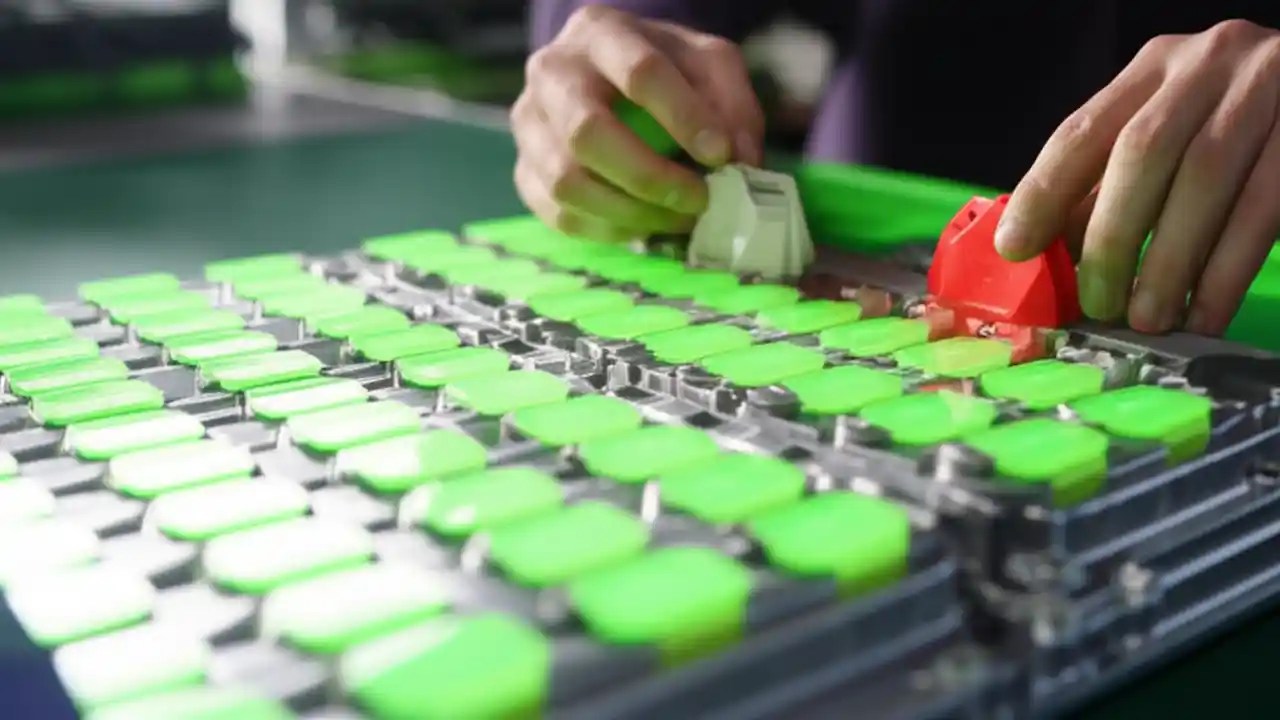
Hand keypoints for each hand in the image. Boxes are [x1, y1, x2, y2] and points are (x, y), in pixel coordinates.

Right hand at [512, 5, 763, 241]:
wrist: (609, 78)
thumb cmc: (664, 70)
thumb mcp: (708, 65)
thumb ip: (732, 104)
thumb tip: (738, 161)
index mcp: (599, 32)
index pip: (639, 73)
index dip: (684, 117)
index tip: (722, 154)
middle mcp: (551, 73)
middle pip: (587, 132)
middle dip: (650, 177)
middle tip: (699, 200)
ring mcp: (529, 125)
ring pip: (567, 182)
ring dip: (631, 213)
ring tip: (677, 220)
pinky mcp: (524, 172)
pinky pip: (559, 214)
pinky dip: (609, 230)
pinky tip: (646, 226)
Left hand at [997, 20, 1279, 335]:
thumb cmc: (1228, 124)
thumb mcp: (1165, 133)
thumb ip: (1110, 183)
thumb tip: (1050, 253)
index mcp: (1153, 68)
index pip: (1081, 131)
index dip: (1042, 193)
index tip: (1015, 250)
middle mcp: (1207, 66)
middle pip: (1144, 152)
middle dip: (1112, 237)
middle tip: (1098, 303)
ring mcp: (1266, 92)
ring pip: (1206, 180)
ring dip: (1169, 263)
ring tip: (1147, 320)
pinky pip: (1262, 210)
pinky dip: (1226, 271)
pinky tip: (1203, 313)